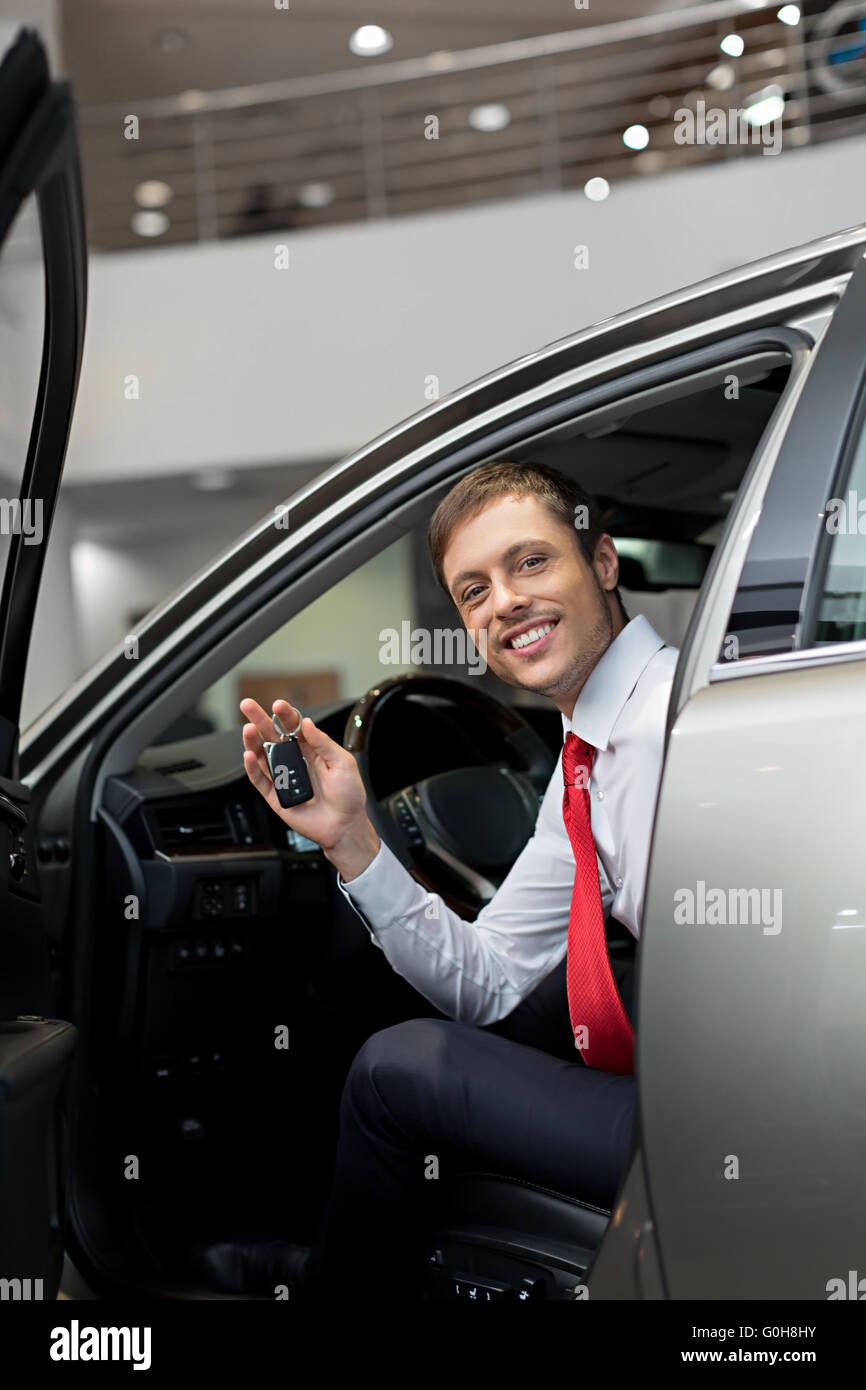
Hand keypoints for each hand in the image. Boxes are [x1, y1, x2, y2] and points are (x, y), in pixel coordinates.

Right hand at [240, 698, 378, 877]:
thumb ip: (324, 743)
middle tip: (247, 705)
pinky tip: (249, 755)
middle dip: (260, 720)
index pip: (294, 727)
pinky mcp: (277, 797)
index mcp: (312, 750)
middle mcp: (295, 762)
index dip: (285, 715)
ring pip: (263, 757)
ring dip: (253, 742)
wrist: (345, 826)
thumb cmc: (349, 796)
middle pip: (273, 737)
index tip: (278, 705)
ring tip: (247, 728)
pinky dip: (252, 769)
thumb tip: (307, 723)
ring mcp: (284, 778)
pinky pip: (261, 781)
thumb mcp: (343, 763)